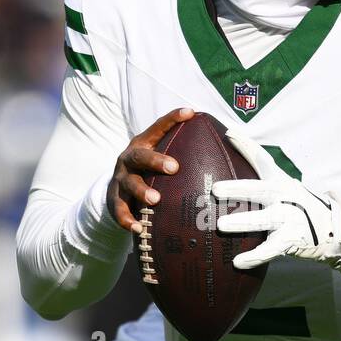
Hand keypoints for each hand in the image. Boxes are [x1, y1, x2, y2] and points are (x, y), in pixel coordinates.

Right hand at [107, 108, 193, 232]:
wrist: (116, 189)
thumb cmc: (149, 171)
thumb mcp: (160, 156)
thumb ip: (183, 152)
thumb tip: (226, 149)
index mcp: (143, 144)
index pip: (157, 128)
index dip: (172, 119)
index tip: (190, 113)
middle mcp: (129, 159)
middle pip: (140, 156)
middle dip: (155, 160)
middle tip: (174, 167)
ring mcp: (120, 179)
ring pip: (129, 184)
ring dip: (142, 191)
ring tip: (156, 200)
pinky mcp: (114, 199)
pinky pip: (119, 210)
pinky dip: (127, 219)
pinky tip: (138, 227)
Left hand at [212, 129, 340, 268]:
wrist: (331, 227)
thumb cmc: (295, 202)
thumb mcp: (280, 180)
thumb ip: (256, 161)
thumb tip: (229, 133)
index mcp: (280, 181)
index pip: (263, 160)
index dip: (247, 146)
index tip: (229, 134)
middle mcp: (286, 197)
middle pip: (261, 190)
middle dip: (238, 190)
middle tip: (216, 190)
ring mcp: (289, 219)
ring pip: (264, 221)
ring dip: (244, 222)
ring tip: (222, 225)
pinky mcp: (291, 241)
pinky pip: (270, 250)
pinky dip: (254, 257)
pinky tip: (237, 262)